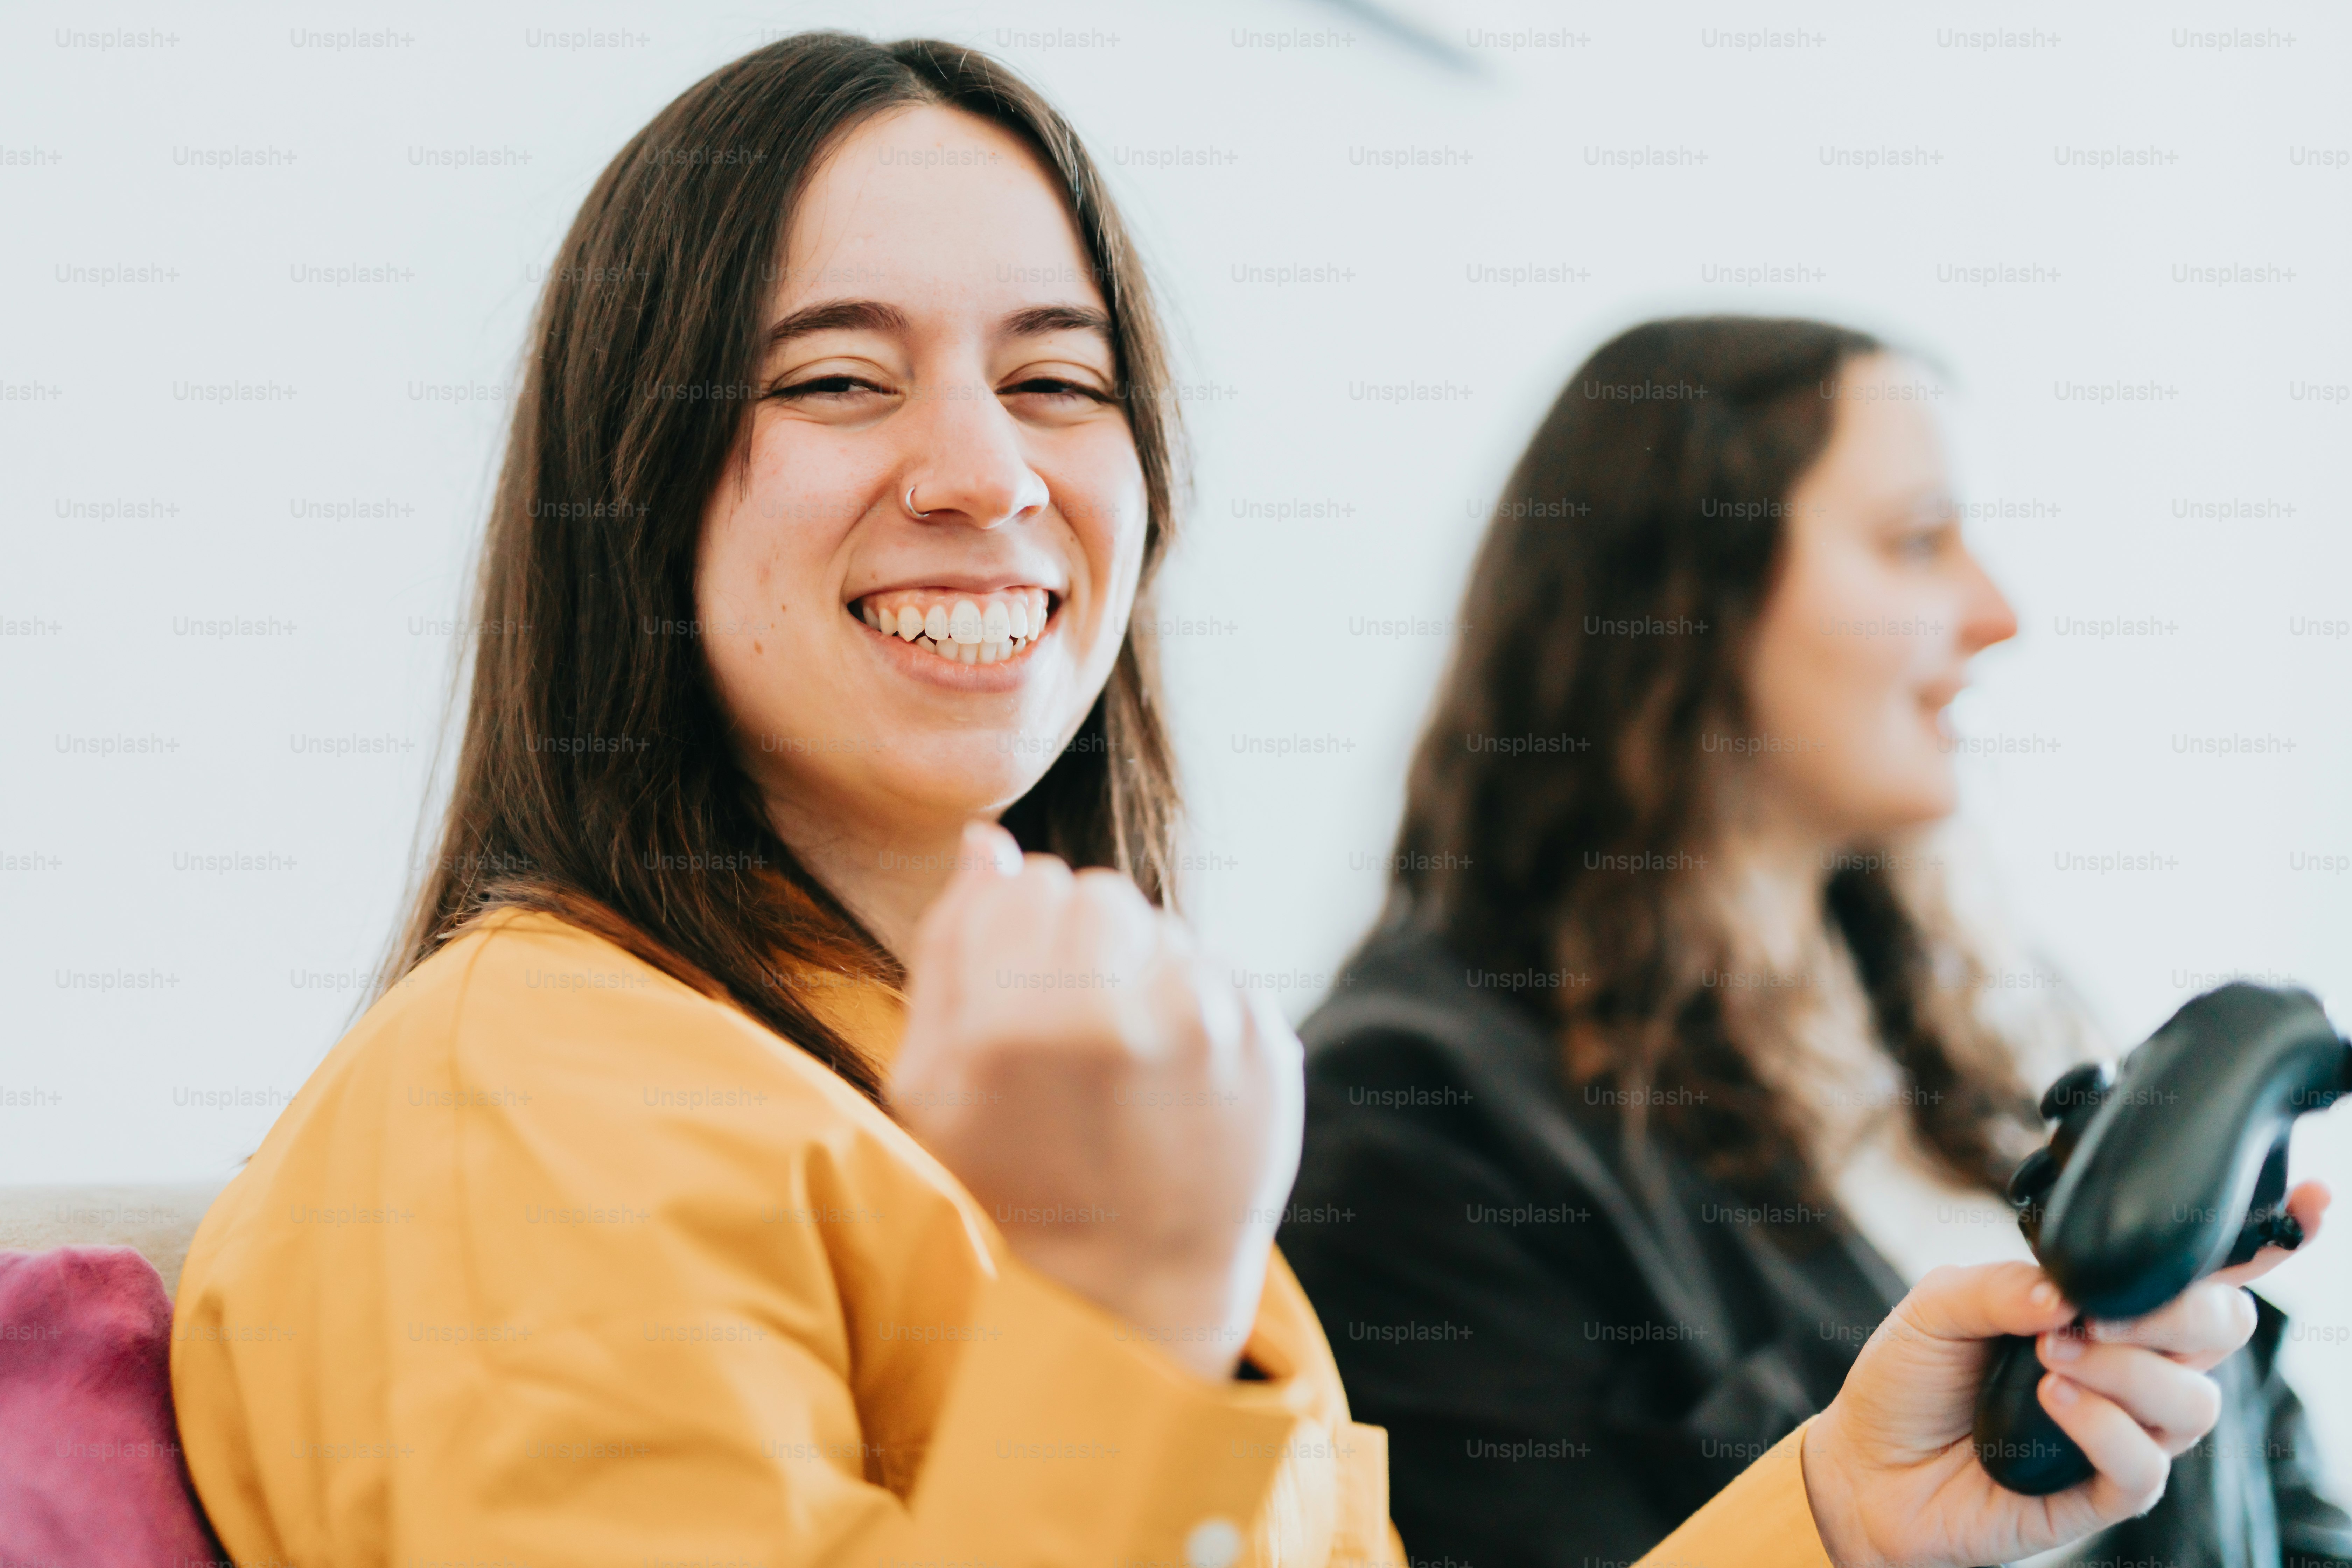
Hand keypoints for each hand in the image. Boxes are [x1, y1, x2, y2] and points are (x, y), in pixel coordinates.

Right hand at [888, 821, 1303, 1379]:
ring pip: (1167, 930)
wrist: (1126, 1298)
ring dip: (1143, 978)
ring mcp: (1209, 1027)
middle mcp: (1121, 1014)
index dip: (1018, 939)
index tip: (1022, 1008)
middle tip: (1076, 1042)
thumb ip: (950, 946)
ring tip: (1126, 1073)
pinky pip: (1222, 974)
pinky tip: (1174, 1086)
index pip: (1029, 884)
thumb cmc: (1004, 1187)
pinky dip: (1198, 1013)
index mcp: (1018, 1022)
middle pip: (1102, 897)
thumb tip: (987, 842)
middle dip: (1083, 950)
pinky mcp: (1270, 1044)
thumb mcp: (930, 1086)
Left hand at [1802, 1181, 2328, 1567]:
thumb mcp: (1935, 1305)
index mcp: (2103, 1307)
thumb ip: (2001, 1284)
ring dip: (2128, 1371)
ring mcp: (2126, 1429)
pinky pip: (2146, 1464)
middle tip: (2092, 1314)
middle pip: (2223, 1328)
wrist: (1867, 1464)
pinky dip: (2104, 1426)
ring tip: (2048, 1358)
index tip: (2309, 1202)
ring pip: (2195, 1402)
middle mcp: (2132, 1365)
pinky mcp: (2106, 1490)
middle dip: (2177, 1311)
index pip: (2200, 1274)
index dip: (2265, 1242)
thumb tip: (2068, 1288)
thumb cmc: (1908, 1379)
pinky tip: (2052, 1401)